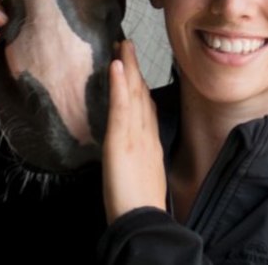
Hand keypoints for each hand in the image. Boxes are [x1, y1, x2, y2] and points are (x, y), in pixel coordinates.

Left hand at [102, 40, 166, 223]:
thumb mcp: (141, 179)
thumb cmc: (138, 207)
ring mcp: (135, 136)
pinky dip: (120, 85)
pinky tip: (117, 66)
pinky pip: (122, 108)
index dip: (140, 86)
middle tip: (127, 44)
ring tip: (121, 45)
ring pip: (134, 95)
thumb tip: (133, 154)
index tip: (134, 69)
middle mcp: (146, 135)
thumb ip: (139, 161)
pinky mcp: (122, 141)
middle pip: (141, 95)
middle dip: (135, 69)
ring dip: (128, 68)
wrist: (142, 221)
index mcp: (150, 144)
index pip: (146, 108)